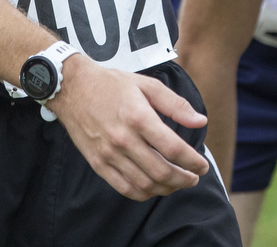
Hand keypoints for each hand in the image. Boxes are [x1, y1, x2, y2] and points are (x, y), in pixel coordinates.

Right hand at [50, 55, 210, 200]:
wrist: (73, 88)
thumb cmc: (112, 84)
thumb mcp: (147, 85)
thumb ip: (175, 104)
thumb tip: (200, 121)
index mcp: (138, 117)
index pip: (172, 148)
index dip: (192, 160)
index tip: (202, 164)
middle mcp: (124, 139)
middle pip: (161, 171)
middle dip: (183, 179)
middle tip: (195, 177)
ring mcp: (109, 154)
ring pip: (144, 184)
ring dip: (166, 188)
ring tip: (178, 183)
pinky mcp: (98, 164)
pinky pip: (124, 188)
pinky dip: (144, 193)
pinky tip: (155, 187)